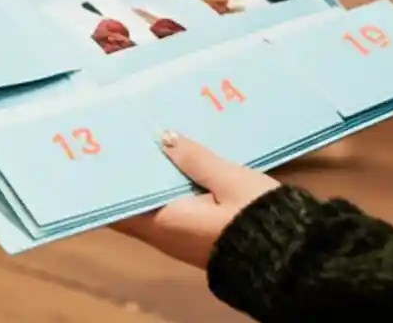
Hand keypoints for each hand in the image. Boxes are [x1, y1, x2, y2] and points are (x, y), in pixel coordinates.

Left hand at [111, 132, 279, 268]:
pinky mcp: (195, 235)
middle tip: (117, 136)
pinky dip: (164, 187)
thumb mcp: (230, 181)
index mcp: (164, 224)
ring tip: (138, 141)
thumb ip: (195, 159)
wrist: (298, 257)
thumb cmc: (261, 219)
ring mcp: (179, 238)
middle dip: (125, 173)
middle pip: (129, 202)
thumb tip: (162, 137)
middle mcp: (164, 235)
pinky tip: (169, 161)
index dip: (103, 182)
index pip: (115, 207)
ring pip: (150, 205)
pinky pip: (169, 208)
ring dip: (146, 179)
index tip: (95, 152)